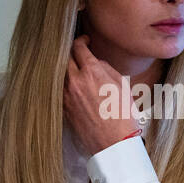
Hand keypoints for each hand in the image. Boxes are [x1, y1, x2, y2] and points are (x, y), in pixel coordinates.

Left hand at [65, 35, 140, 155]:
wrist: (114, 141)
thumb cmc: (123, 114)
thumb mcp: (122, 85)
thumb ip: (106, 68)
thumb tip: (96, 62)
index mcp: (91, 71)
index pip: (78, 47)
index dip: (81, 40)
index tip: (85, 41)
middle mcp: (75, 81)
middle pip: (65, 58)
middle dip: (71, 53)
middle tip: (78, 54)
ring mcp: (67, 95)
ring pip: (60, 73)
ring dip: (66, 69)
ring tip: (75, 70)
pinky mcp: (64, 108)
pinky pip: (60, 89)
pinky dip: (65, 84)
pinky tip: (73, 86)